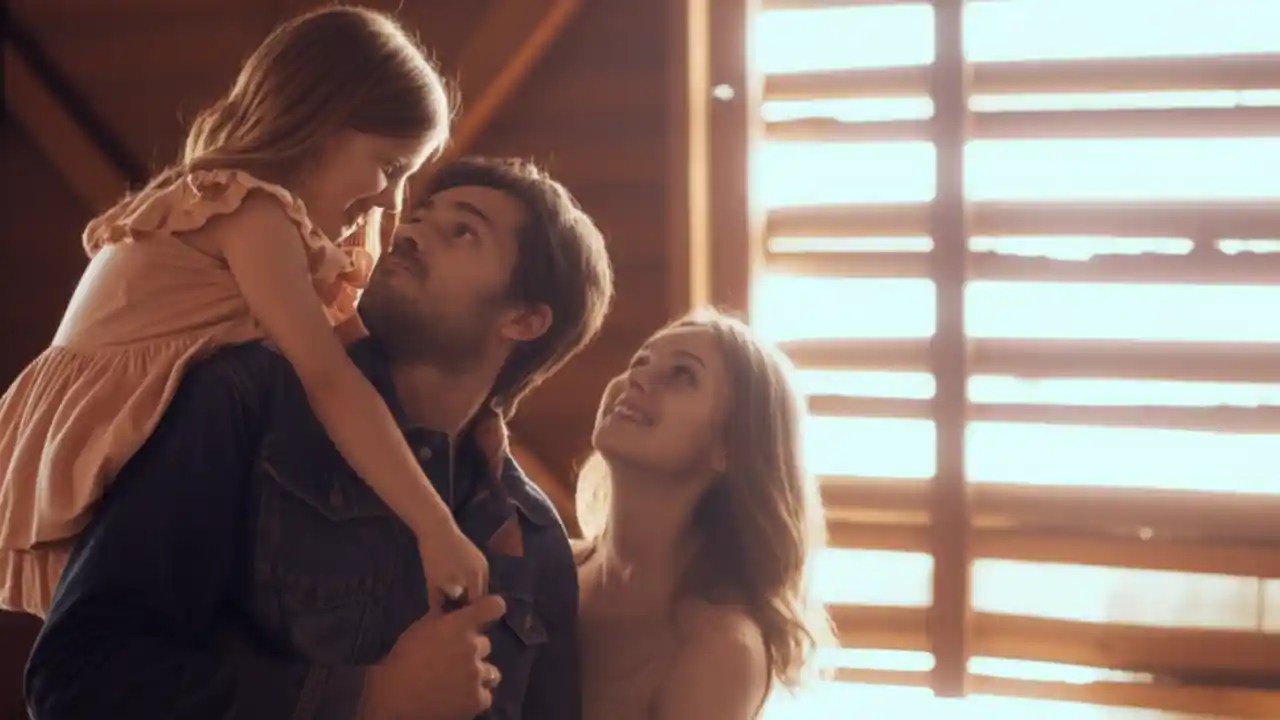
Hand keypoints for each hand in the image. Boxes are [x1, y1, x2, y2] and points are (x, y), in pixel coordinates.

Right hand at [359, 595, 505, 719]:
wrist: (395, 700)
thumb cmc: (402, 661)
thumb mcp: (418, 630)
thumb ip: (439, 616)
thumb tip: (447, 600)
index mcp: (460, 626)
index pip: (494, 606)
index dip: (491, 608)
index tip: (484, 614)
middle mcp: (474, 648)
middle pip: (485, 644)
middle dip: (472, 650)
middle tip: (453, 659)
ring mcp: (478, 675)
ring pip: (490, 671)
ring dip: (477, 674)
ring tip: (458, 682)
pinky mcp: (478, 700)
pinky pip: (485, 695)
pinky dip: (475, 697)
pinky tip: (458, 698)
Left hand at [418, 524, 488, 610]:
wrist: (437, 527)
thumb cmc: (434, 555)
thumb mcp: (433, 581)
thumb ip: (438, 600)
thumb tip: (439, 616)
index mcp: (475, 578)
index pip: (477, 605)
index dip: (469, 615)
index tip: (460, 623)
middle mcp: (484, 571)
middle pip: (481, 596)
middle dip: (471, 606)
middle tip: (459, 616)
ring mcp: (482, 563)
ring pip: (479, 586)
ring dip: (471, 595)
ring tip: (458, 603)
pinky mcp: (478, 557)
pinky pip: (477, 577)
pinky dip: (470, 584)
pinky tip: (458, 588)